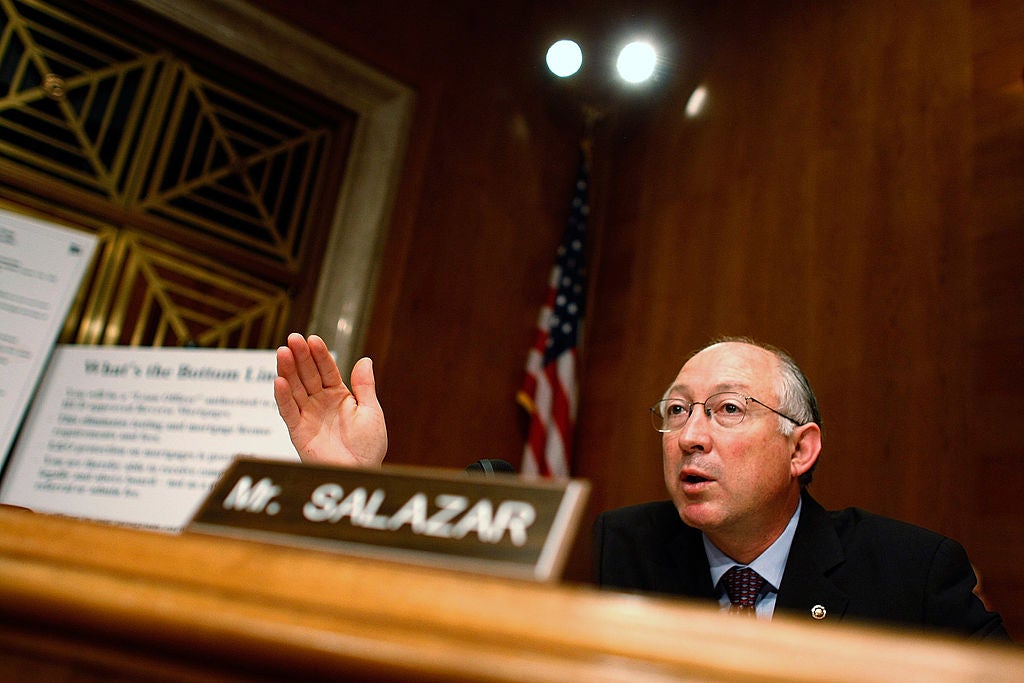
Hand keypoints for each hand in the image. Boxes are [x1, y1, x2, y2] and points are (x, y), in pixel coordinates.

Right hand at [273, 333, 386, 467]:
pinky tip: (279, 380)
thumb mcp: (371, 412)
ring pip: (295, 389)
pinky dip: (283, 397)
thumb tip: (365, 360)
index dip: (320, 355)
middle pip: (308, 375)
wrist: (361, 472)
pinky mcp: (298, 431)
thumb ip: (365, 387)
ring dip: (288, 371)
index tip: (313, 339)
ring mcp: (308, 415)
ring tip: (283, 352)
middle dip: (301, 357)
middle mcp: (321, 403)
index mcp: (339, 396)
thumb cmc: (369, 447)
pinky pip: (288, 411)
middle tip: (293, 339)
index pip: (327, 370)